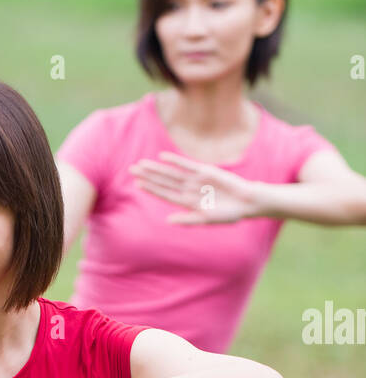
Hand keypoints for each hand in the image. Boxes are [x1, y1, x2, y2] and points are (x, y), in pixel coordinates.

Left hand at [129, 151, 262, 223]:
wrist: (246, 202)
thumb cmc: (228, 214)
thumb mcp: (206, 219)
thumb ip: (187, 220)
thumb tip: (168, 220)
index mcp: (187, 202)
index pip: (165, 193)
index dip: (151, 189)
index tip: (137, 184)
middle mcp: (188, 189)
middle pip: (164, 181)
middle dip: (148, 175)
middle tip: (131, 169)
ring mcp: (195, 179)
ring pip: (172, 173)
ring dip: (157, 168)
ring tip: (141, 163)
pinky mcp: (205, 171)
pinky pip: (187, 165)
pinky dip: (175, 161)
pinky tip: (162, 157)